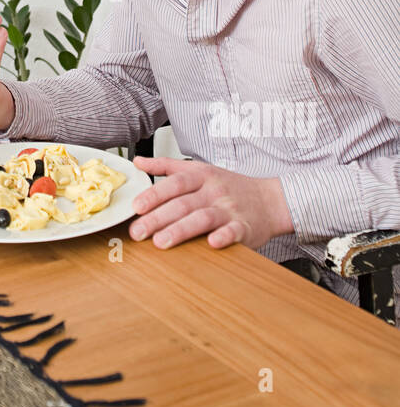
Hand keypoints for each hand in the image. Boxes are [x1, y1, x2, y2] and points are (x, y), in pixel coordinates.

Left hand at [128, 155, 291, 249]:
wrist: (269, 200)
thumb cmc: (230, 186)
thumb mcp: (200, 169)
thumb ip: (167, 166)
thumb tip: (137, 162)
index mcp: (202, 176)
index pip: (175, 183)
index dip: (154, 194)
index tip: (136, 207)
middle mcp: (214, 191)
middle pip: (183, 203)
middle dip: (158, 218)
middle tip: (137, 232)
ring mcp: (229, 209)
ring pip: (203, 218)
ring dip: (181, 230)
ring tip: (161, 242)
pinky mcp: (245, 227)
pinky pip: (234, 231)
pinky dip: (223, 236)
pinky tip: (212, 243)